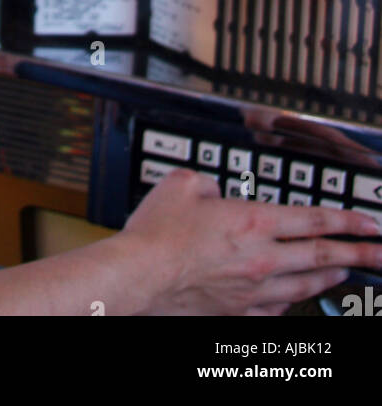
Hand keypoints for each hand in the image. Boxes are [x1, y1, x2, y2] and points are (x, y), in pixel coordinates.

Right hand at [116, 168, 381, 314]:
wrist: (139, 277)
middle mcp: (261, 259)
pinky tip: (295, 297)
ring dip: (331, 277)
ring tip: (346, 272)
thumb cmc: (157, 235)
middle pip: (322, 257)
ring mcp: (252, 291)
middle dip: (358, 254)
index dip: (348, 221)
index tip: (369, 224)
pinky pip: (276, 309)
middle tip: (379, 253)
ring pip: (305, 286)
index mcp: (253, 222)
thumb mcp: (182, 184)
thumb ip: (206, 182)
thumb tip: (212, 189)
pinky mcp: (236, 313)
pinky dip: (292, 301)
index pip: (314, 220)